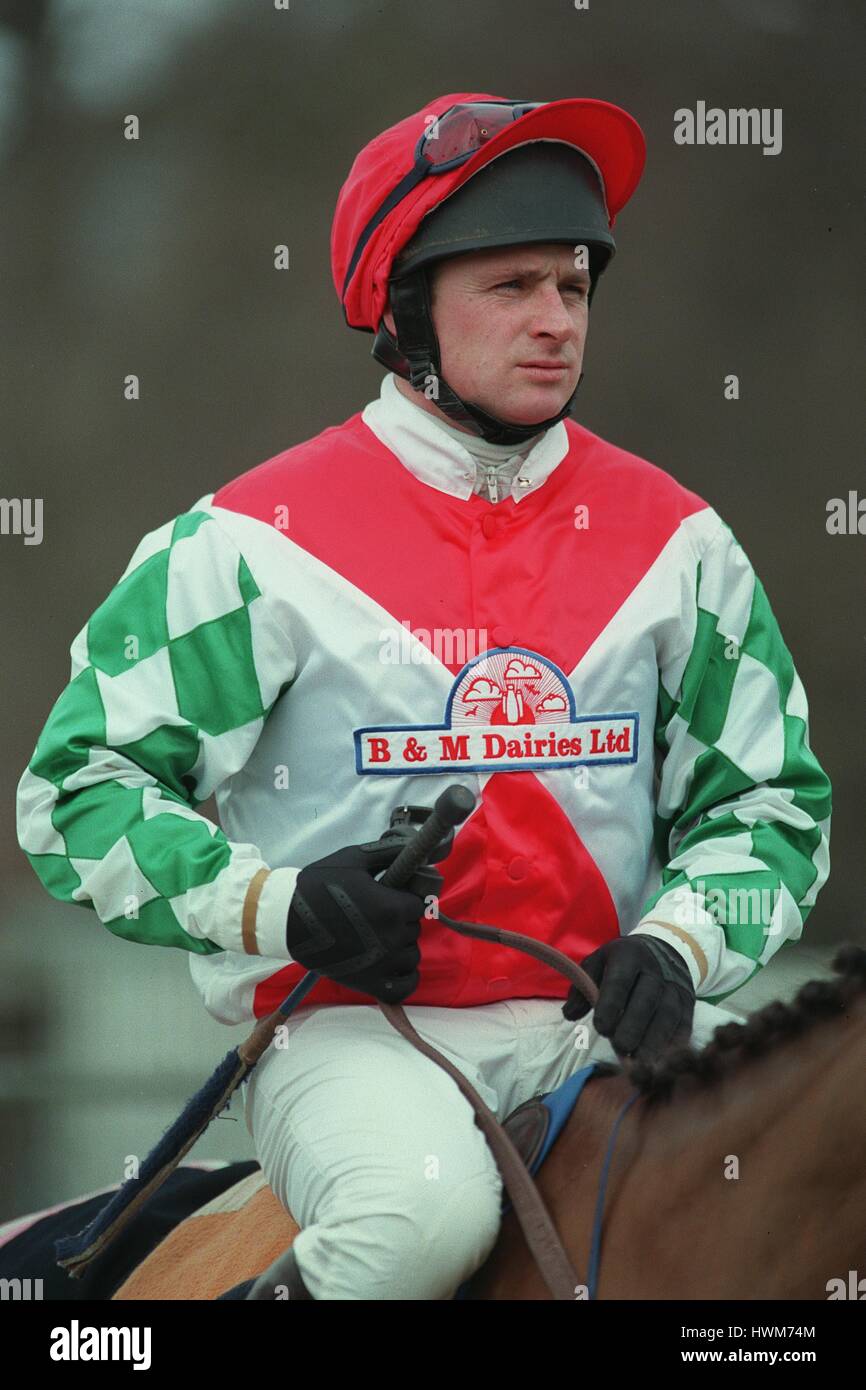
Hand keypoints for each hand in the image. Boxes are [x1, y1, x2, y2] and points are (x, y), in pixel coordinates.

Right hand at [285, 831, 451, 1003]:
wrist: (285, 919)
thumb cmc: (319, 885)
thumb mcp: (354, 858)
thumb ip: (389, 852)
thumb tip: (419, 851)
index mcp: (391, 908)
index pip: (418, 903)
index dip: (404, 897)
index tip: (389, 896)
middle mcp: (392, 938)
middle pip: (413, 929)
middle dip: (399, 920)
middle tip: (377, 914)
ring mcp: (382, 964)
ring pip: (412, 956)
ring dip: (401, 946)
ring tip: (378, 937)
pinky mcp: (369, 984)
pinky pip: (405, 986)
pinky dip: (404, 976)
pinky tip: (392, 964)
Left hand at [562, 935, 695, 1061]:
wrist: (664, 950)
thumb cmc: (622, 963)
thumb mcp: (598, 964)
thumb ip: (581, 988)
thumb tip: (569, 1015)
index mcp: (629, 956)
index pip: (620, 981)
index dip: (611, 1005)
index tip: (601, 1028)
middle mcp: (655, 969)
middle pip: (646, 1000)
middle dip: (633, 1027)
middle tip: (620, 1048)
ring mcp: (675, 986)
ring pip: (667, 1015)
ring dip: (653, 1041)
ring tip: (639, 1062)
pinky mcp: (688, 1002)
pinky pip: (683, 1024)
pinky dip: (672, 1044)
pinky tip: (660, 1061)